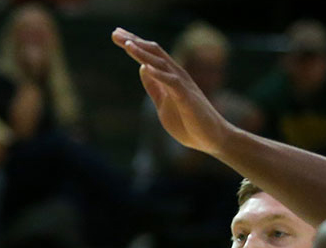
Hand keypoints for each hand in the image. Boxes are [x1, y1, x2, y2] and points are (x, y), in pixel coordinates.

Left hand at [112, 28, 235, 155]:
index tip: (116, 35)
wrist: (211, 138)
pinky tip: (145, 67)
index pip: (150, 55)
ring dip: (144, 54)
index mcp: (169, 77)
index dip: (134, 44)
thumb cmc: (188, 121)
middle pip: (154, 53)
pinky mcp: (187, 98)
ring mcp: (182, 86)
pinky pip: (172, 83)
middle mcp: (176, 76)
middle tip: (115, 32)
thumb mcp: (163, 103)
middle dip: (134, 42)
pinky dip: (159, 74)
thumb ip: (154, 86)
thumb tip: (142, 68)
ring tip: (127, 44)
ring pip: (162, 64)